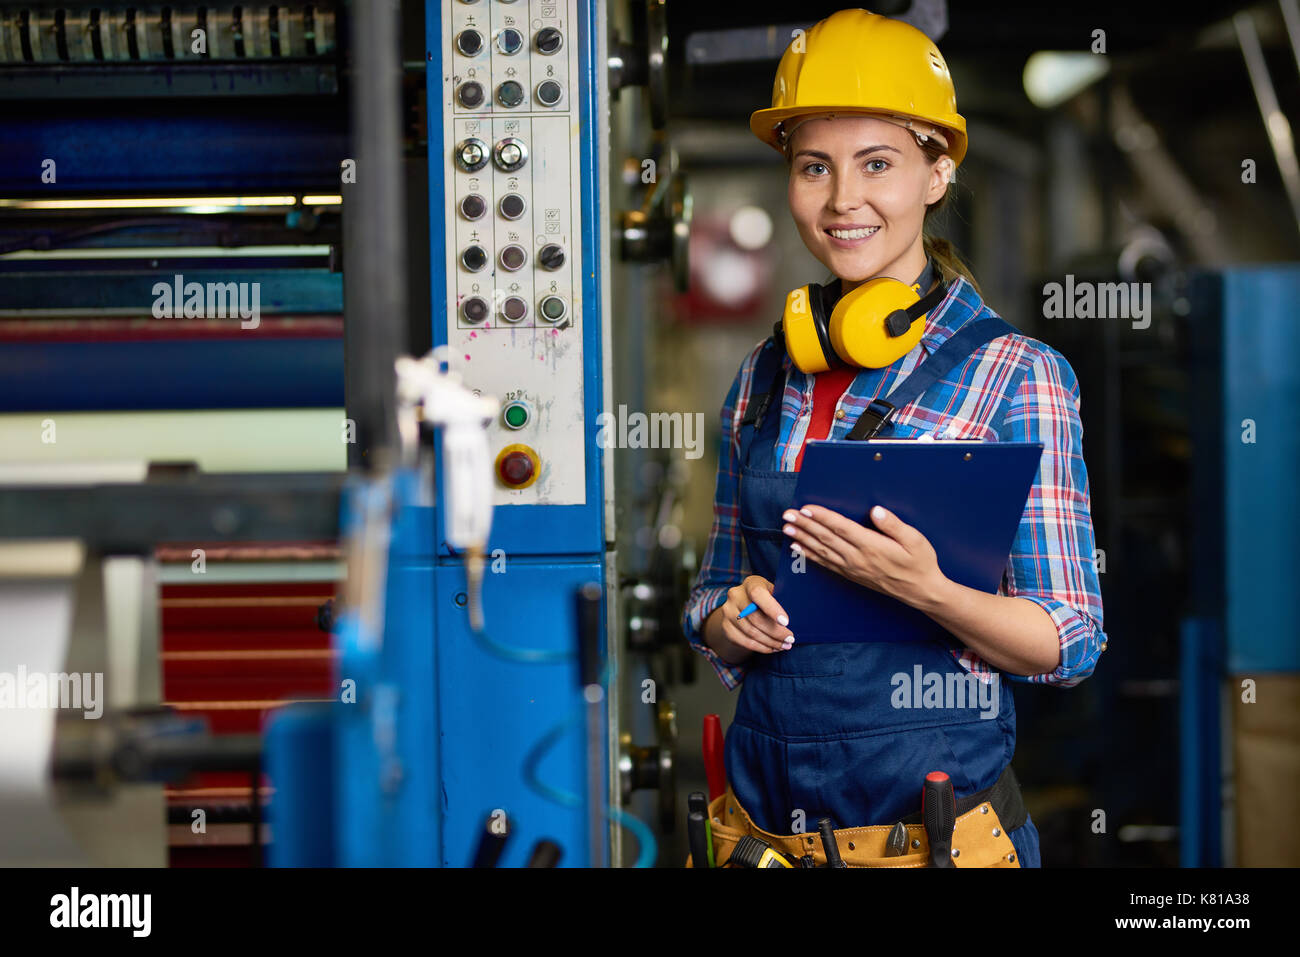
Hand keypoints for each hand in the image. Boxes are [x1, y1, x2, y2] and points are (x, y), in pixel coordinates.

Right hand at [707, 575, 793, 662]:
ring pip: (751, 632)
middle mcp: (735, 595)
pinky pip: (745, 642)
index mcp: (750, 583)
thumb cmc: (766, 599)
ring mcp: (728, 611)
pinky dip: (761, 647)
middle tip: (790, 639)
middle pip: (756, 618)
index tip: (786, 622)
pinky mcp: (726, 627)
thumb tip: (800, 614)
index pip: (758, 594)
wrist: (742, 607)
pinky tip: (772, 648)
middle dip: (776, 632)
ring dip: (771, 642)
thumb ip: (781, 600)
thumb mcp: (773, 593)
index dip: (772, 608)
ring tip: (784, 645)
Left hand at [780, 504, 948, 610]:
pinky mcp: (852, 575)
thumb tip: (875, 511)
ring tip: (787, 529)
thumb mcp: (915, 540)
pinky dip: (811, 556)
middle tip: (787, 514)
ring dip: (803, 539)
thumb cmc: (920, 562)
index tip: (806, 508)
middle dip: (805, 525)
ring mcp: (853, 568)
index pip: (841, 528)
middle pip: (826, 538)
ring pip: (822, 551)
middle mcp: (858, 558)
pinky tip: (799, 548)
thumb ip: (894, 525)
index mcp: (872, 546)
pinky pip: (827, 564)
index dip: (822, 517)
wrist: (921, 591)